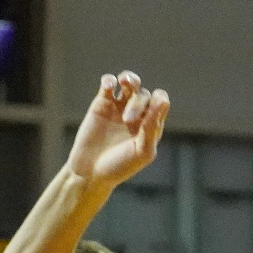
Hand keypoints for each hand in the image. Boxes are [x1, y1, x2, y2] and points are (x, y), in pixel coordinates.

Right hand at [65, 71, 169, 191]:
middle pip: (144, 95)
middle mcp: (137, 113)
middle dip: (137, 104)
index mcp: (150, 124)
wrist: (90, 173)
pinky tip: (108, 86)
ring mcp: (118, 107)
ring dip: (130, 78)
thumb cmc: (119, 167)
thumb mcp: (141, 152)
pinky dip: (109, 80)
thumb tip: (162, 101)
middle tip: (126, 120)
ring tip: (125, 81)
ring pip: (130, 84)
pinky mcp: (101, 104)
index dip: (158, 101)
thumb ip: (152, 128)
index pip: (160, 102)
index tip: (151, 112)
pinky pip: (108, 84)